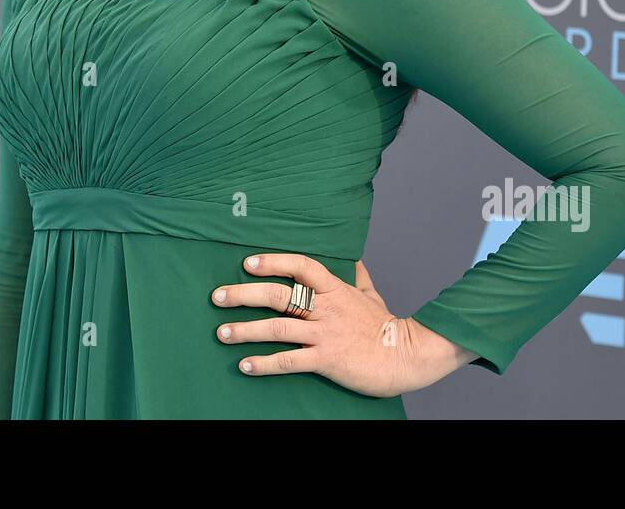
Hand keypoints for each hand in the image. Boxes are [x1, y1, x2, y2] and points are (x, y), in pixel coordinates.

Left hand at [210, 252, 466, 396]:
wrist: (408, 356)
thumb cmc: (387, 327)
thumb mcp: (373, 295)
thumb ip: (358, 276)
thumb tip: (353, 259)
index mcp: (336, 289)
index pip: (301, 266)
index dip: (273, 261)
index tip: (248, 263)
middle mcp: (326, 308)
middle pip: (279, 294)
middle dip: (244, 294)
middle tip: (217, 296)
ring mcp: (325, 334)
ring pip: (278, 327)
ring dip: (246, 330)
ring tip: (221, 332)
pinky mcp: (326, 360)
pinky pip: (289, 361)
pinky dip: (265, 363)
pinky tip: (245, 365)